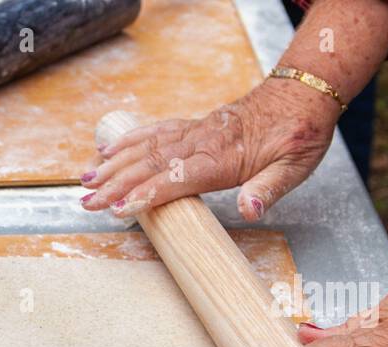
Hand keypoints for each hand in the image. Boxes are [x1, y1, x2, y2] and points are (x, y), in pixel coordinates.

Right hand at [80, 77, 339, 219]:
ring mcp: (193, 132)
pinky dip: (127, 141)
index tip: (119, 208)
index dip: (146, 194)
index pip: (175, 178)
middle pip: (149, 163)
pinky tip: (107, 151)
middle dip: (114, 183)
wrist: (302, 96)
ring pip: (145, 147)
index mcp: (223, 158)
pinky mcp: (191, 126)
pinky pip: (153, 132)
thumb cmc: (299, 135)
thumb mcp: (295, 167)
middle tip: (87, 201)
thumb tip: (251, 209)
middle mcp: (201, 142)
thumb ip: (269, 189)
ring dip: (112, 164)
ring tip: (84, 179)